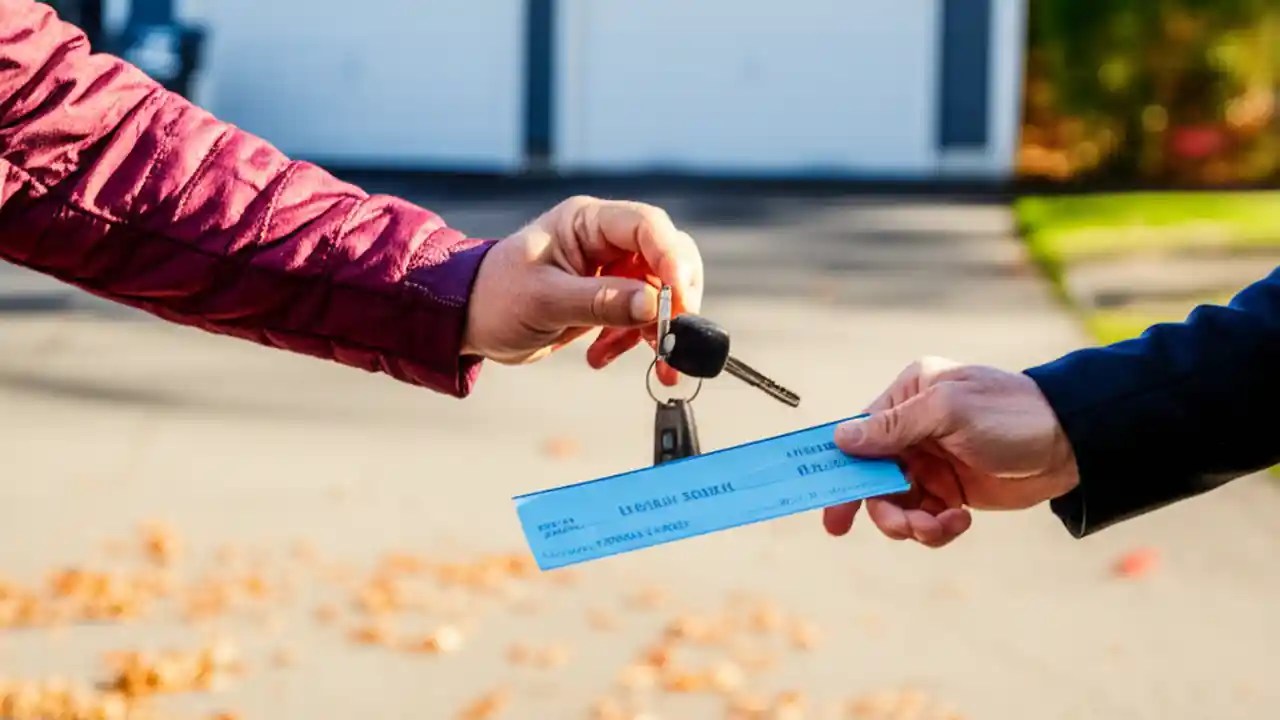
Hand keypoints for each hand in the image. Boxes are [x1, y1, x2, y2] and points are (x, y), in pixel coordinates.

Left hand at [462, 196, 702, 381]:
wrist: (471, 320)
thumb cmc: (495, 297)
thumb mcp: (544, 301)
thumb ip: (600, 302)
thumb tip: (654, 306)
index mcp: (587, 222)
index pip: (647, 226)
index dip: (671, 259)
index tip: (681, 300)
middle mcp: (606, 240)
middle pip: (666, 258)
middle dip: (675, 300)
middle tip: (673, 337)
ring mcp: (612, 269)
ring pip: (661, 292)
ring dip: (659, 330)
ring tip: (656, 366)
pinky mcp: (611, 298)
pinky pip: (643, 316)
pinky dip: (635, 341)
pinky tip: (602, 357)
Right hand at [822, 357, 1079, 546]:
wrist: (1071, 445)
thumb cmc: (1010, 415)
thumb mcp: (948, 413)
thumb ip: (893, 427)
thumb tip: (840, 438)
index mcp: (908, 397)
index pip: (859, 434)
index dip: (839, 468)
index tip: (827, 503)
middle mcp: (914, 429)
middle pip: (872, 476)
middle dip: (879, 506)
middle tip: (880, 528)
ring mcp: (932, 461)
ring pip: (897, 503)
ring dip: (911, 521)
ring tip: (938, 525)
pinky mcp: (951, 491)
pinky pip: (925, 517)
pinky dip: (936, 527)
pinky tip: (960, 521)